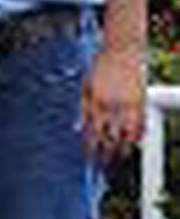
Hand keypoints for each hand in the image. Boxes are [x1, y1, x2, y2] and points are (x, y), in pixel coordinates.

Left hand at [81, 40, 147, 161]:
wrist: (122, 50)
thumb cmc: (100, 67)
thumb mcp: (85, 87)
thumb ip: (81, 110)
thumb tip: (77, 129)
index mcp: (94, 103)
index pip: (91, 134)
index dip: (90, 150)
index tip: (89, 160)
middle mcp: (112, 107)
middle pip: (109, 140)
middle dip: (106, 156)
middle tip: (103, 167)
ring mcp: (128, 105)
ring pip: (127, 136)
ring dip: (122, 150)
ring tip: (119, 161)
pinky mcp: (142, 102)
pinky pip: (141, 125)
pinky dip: (137, 137)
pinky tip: (134, 144)